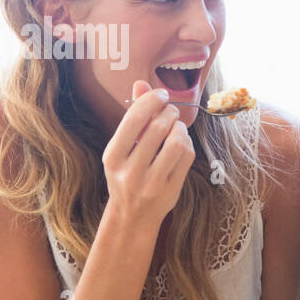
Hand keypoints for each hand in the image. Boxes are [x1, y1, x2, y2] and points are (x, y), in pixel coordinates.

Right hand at [100, 80, 196, 229]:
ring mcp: (151, 183)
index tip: (161, 94)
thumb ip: (132, 117)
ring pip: (176, 142)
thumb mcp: (122, 148)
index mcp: (112, 157)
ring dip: (180, 127)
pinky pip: (186, 157)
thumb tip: (140, 83)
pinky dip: (187, 142)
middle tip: (171, 110)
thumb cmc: (126, 174)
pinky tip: (181, 142)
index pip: (133, 120)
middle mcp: (129, 171)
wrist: (132, 215)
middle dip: (169, 112)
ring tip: (176, 126)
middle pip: (158, 128)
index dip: (151, 100)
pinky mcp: (171, 190)